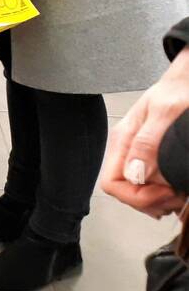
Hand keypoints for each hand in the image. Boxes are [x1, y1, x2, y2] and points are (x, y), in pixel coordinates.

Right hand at [100, 48, 188, 216]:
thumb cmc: (179, 89)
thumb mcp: (165, 111)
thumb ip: (148, 141)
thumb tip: (136, 173)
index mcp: (123, 140)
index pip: (112, 183)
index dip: (137, 196)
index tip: (165, 193)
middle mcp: (126, 150)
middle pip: (124, 192)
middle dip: (150, 201)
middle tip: (177, 196)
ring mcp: (138, 155)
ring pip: (136, 192)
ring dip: (157, 201)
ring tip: (179, 194)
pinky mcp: (151, 158)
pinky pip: (148, 186)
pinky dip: (163, 195)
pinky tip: (177, 190)